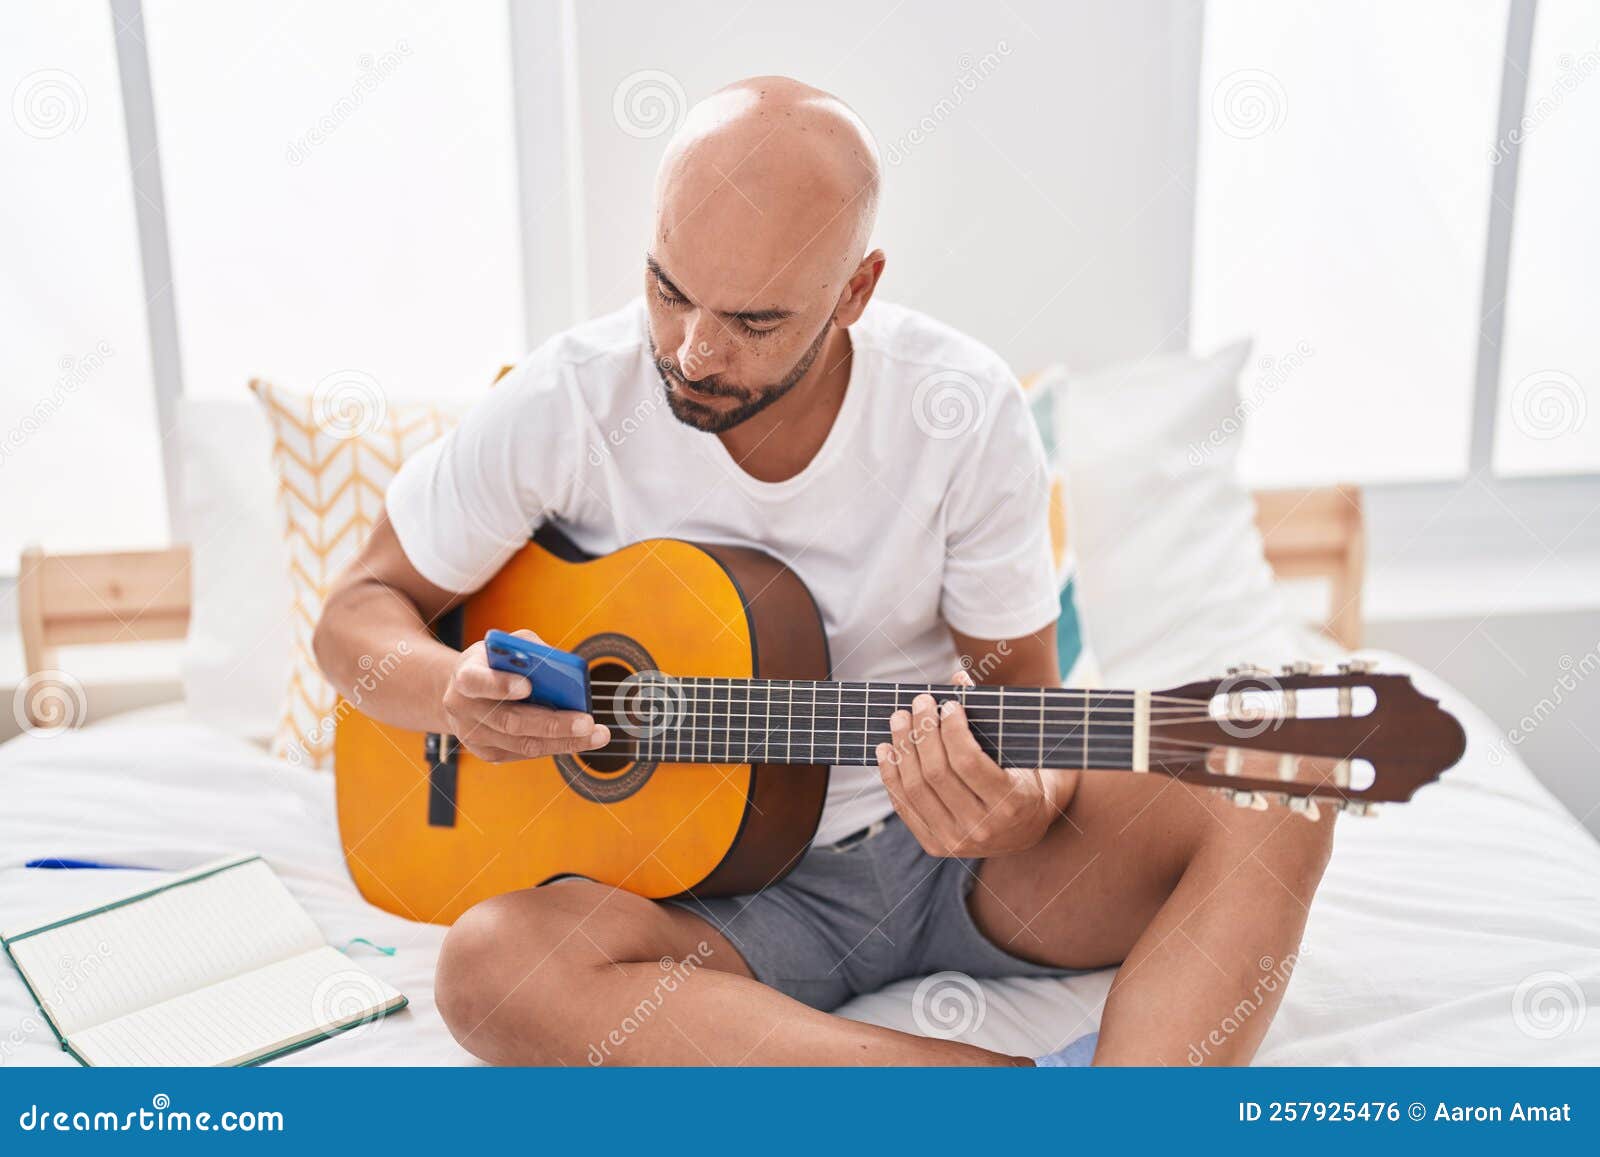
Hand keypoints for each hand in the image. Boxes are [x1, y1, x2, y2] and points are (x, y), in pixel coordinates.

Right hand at [442, 629, 609, 761]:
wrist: (468, 691)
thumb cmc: (495, 663)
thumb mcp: (509, 645)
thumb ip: (532, 650)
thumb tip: (564, 668)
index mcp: (466, 675)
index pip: (477, 681)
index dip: (501, 685)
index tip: (528, 686)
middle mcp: (464, 709)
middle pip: (510, 721)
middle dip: (552, 723)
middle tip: (586, 721)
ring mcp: (475, 735)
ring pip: (522, 744)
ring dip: (563, 741)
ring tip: (595, 734)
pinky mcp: (489, 752)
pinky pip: (526, 753)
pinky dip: (556, 746)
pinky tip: (579, 739)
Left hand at [874, 668, 1060, 857]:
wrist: (1026, 828)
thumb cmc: (1024, 778)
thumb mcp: (1018, 750)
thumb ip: (989, 715)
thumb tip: (957, 676)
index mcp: (1012, 803)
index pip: (968, 761)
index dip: (952, 729)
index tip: (947, 704)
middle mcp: (983, 828)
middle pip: (937, 773)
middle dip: (923, 731)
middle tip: (919, 702)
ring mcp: (956, 841)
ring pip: (916, 788)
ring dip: (903, 747)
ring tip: (899, 719)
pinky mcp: (935, 846)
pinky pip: (905, 806)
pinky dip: (891, 775)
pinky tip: (887, 748)